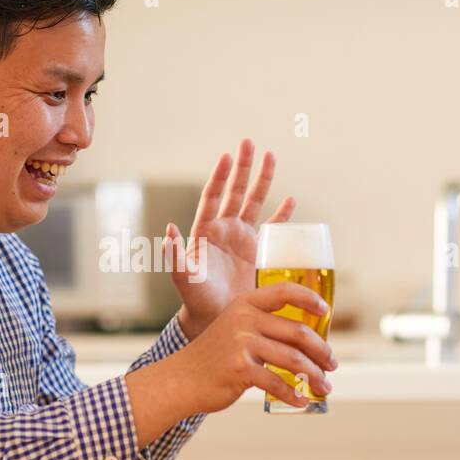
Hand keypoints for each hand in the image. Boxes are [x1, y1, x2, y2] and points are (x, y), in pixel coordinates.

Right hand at [126, 283, 337, 443]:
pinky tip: (301, 401)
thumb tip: (308, 342)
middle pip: (297, 331)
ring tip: (324, 386)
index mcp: (245, 304)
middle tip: (332, 364)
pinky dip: (292, 394)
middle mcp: (244, 318)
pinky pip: (276, 382)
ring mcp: (241, 343)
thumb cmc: (215, 357)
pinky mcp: (240, 368)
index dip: (309, 298)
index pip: (284, 292)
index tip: (326, 311)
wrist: (182, 379)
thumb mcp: (235, 329)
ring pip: (292, 358)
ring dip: (314, 375)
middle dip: (321, 350)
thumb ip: (263, 327)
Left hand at [163, 139, 294, 338]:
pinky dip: (282, 215)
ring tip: (271, 156)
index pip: (213, 196)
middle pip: (235, 191)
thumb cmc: (195, 299)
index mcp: (206, 232)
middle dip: (243, 167)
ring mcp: (242, 239)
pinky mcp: (258, 253)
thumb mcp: (183, 278)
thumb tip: (168, 229)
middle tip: (249, 141)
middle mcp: (224, 230)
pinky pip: (273, 229)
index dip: (220, 176)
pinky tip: (291, 200)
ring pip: (255, 202)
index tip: (227, 155)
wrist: (214, 319)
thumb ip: (174, 255)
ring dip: (262, 180)